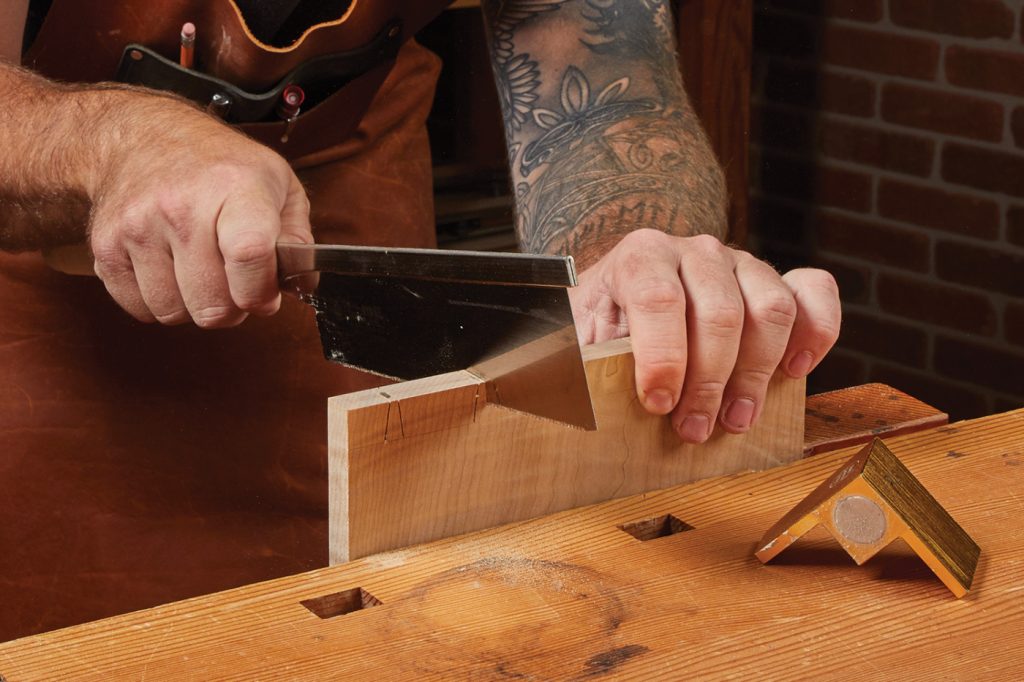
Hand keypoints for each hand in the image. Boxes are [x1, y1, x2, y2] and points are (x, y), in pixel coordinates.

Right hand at [88, 94, 311, 327]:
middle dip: (232, 308)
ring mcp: (138, 226)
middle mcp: (181, 205)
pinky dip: (160, 303)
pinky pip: (141, 309)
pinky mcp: (106, 246)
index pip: (249, 256)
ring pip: (175, 313)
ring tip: (201, 274)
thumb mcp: (278, 184)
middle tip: (234, 284)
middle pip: (212, 303)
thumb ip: (298, 238)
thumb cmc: (220, 166)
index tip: (265, 296)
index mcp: (236, 187)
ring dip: (193, 306)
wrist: (143, 138)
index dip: (260, 292)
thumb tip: (301, 283)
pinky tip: (171, 272)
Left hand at [569, 229, 840, 442]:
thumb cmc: (604, 327)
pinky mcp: (776, 281)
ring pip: (770, 309)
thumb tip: (547, 394)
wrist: (628, 296)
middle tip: (694, 430)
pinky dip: (817, 332)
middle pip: (719, 312)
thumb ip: (572, 358)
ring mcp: (741, 263)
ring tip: (737, 418)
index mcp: (641, 255)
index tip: (657, 403)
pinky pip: (814, 292)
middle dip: (709, 381)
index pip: (658, 299)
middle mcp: (695, 250)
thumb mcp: (575, 338)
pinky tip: (796, 370)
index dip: (662, 356)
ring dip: (757, 373)